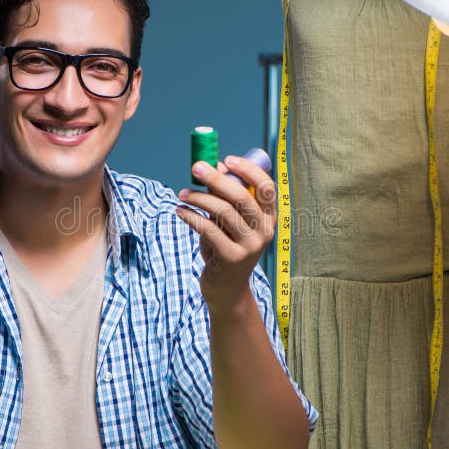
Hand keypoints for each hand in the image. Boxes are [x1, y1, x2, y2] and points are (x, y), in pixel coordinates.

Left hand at [176, 156, 276, 311]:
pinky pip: (209, 229)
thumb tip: (214, 166)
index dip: (248, 170)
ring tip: (182, 193)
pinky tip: (180, 211)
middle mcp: (264, 231)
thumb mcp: (230, 222)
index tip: (227, 159)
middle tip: (196, 167)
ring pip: (224, 212)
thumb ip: (226, 197)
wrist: (227, 289)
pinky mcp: (232, 258)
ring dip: (199, 198)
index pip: (266, 187)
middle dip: (217, 179)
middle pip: (242, 196)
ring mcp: (250, 246)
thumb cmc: (226, 248)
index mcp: (268, 218)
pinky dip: (191, 216)